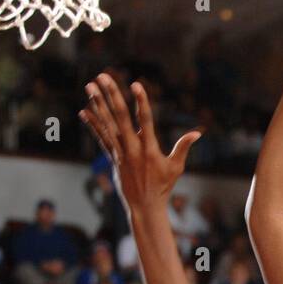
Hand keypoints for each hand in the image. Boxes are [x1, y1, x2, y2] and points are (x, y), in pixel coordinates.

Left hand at [80, 75, 201, 218]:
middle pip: (120, 117)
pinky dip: (93, 124)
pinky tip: (84, 110)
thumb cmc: (163, 187)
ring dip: (97, 104)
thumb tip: (197, 133)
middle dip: (111, 95)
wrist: (144, 207)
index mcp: (150, 149)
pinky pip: (101, 138)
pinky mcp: (112, 158)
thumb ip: (183, 147)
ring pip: (107, 125)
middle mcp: (132, 149)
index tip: (136, 85)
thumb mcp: (176, 168)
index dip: (141, 102)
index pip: (145, 120)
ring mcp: (120, 153)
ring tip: (89, 86)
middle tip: (103, 76)